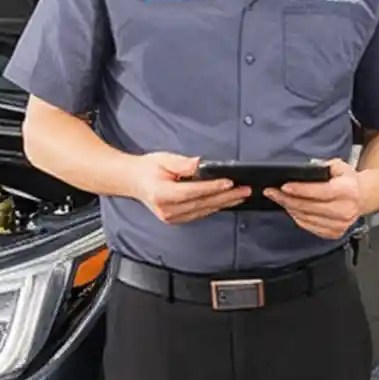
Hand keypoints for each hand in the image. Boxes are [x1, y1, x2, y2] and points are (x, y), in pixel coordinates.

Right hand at [130, 152, 252, 224]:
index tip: (230, 182)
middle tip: (245, 190)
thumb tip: (201, 164)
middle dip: (226, 196)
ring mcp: (171, 217)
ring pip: (204, 210)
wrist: (133, 181)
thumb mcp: (164, 159)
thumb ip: (183, 164)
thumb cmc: (148, 168)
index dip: (213, 187)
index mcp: (161, 194)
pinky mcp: (176, 220)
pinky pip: (200, 214)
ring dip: (224, 203)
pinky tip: (226, 201)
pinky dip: (214, 207)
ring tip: (241, 195)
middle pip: (202, 203)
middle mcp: (167, 209)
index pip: (193, 191)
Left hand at [265, 158, 362, 239]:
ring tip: (278, 198)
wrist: (361, 198)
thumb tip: (306, 169)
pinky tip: (291, 208)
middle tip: (271, 191)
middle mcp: (346, 210)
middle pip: (309, 207)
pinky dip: (296, 217)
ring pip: (306, 217)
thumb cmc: (347, 181)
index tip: (284, 186)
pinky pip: (308, 226)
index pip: (321, 192)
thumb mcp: (339, 166)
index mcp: (348, 191)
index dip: (301, 190)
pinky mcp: (334, 233)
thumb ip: (324, 165)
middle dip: (286, 198)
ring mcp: (340, 224)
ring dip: (289, 207)